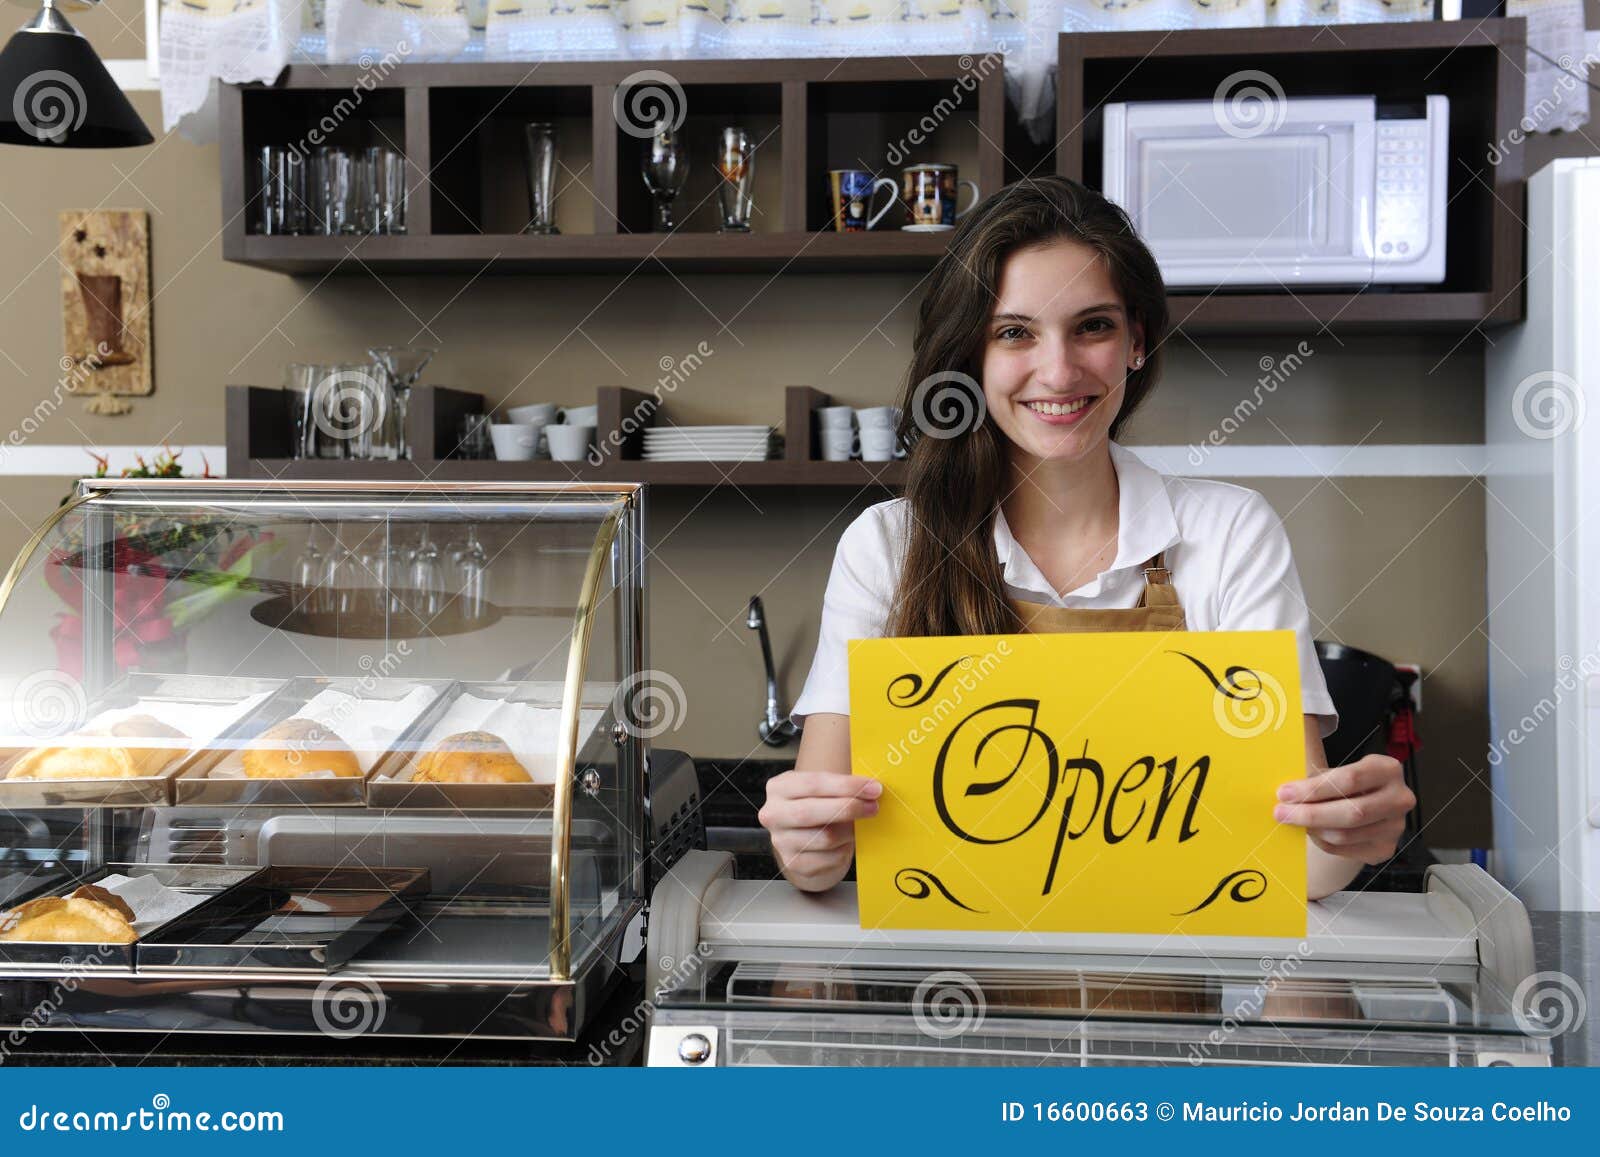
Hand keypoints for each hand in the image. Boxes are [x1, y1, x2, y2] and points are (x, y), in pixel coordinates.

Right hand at [759, 770, 881, 891]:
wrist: (803, 835)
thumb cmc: (817, 804)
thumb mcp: (821, 787)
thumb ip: (841, 785)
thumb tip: (872, 788)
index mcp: (779, 787)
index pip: (813, 784)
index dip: (846, 785)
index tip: (873, 787)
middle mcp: (773, 814)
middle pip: (811, 812)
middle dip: (848, 808)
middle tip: (873, 807)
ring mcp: (781, 841)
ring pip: (824, 838)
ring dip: (850, 832)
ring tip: (858, 826)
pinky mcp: (793, 863)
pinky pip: (829, 858)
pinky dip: (844, 850)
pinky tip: (845, 842)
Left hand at [1273, 754, 1415, 864]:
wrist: (1361, 810)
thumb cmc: (1341, 785)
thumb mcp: (1333, 770)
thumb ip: (1312, 768)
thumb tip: (1284, 777)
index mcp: (1387, 768)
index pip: (1350, 779)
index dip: (1314, 788)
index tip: (1284, 793)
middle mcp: (1400, 798)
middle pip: (1352, 812)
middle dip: (1310, 813)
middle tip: (1281, 813)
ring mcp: (1396, 826)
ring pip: (1346, 834)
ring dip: (1313, 829)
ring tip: (1295, 820)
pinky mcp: (1386, 848)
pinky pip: (1346, 849)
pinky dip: (1323, 842)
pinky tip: (1312, 831)